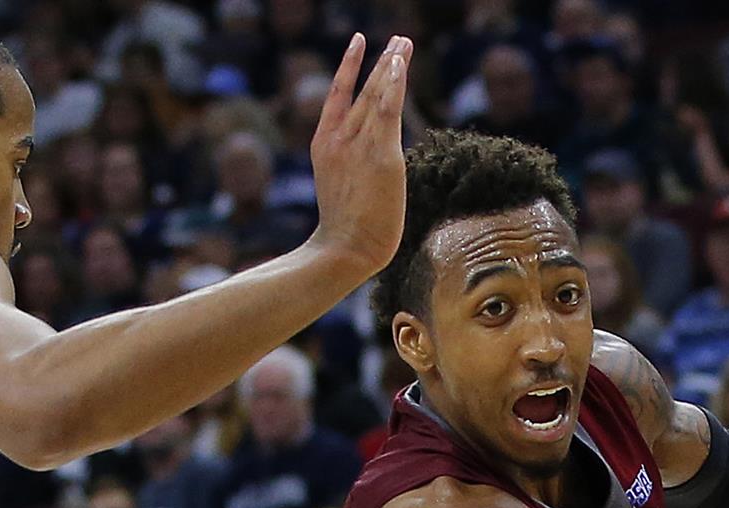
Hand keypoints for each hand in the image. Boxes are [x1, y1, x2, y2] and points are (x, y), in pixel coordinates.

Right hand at [307, 35, 411, 278]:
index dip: (348, 66)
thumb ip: (353, 169)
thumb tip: (373, 168)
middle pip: (362, 89)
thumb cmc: (346, 232)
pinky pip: (387, 110)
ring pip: (377, 95)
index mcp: (324, 145)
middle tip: (397, 39)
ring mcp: (359, 145)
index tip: (359, 43)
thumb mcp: (342, 190)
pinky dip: (393, 85)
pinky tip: (399, 64)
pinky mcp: (381, 154)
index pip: (338, 96)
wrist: (344, 248)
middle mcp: (339, 138)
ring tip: (404, 42)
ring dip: (392, 65)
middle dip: (381, 61)